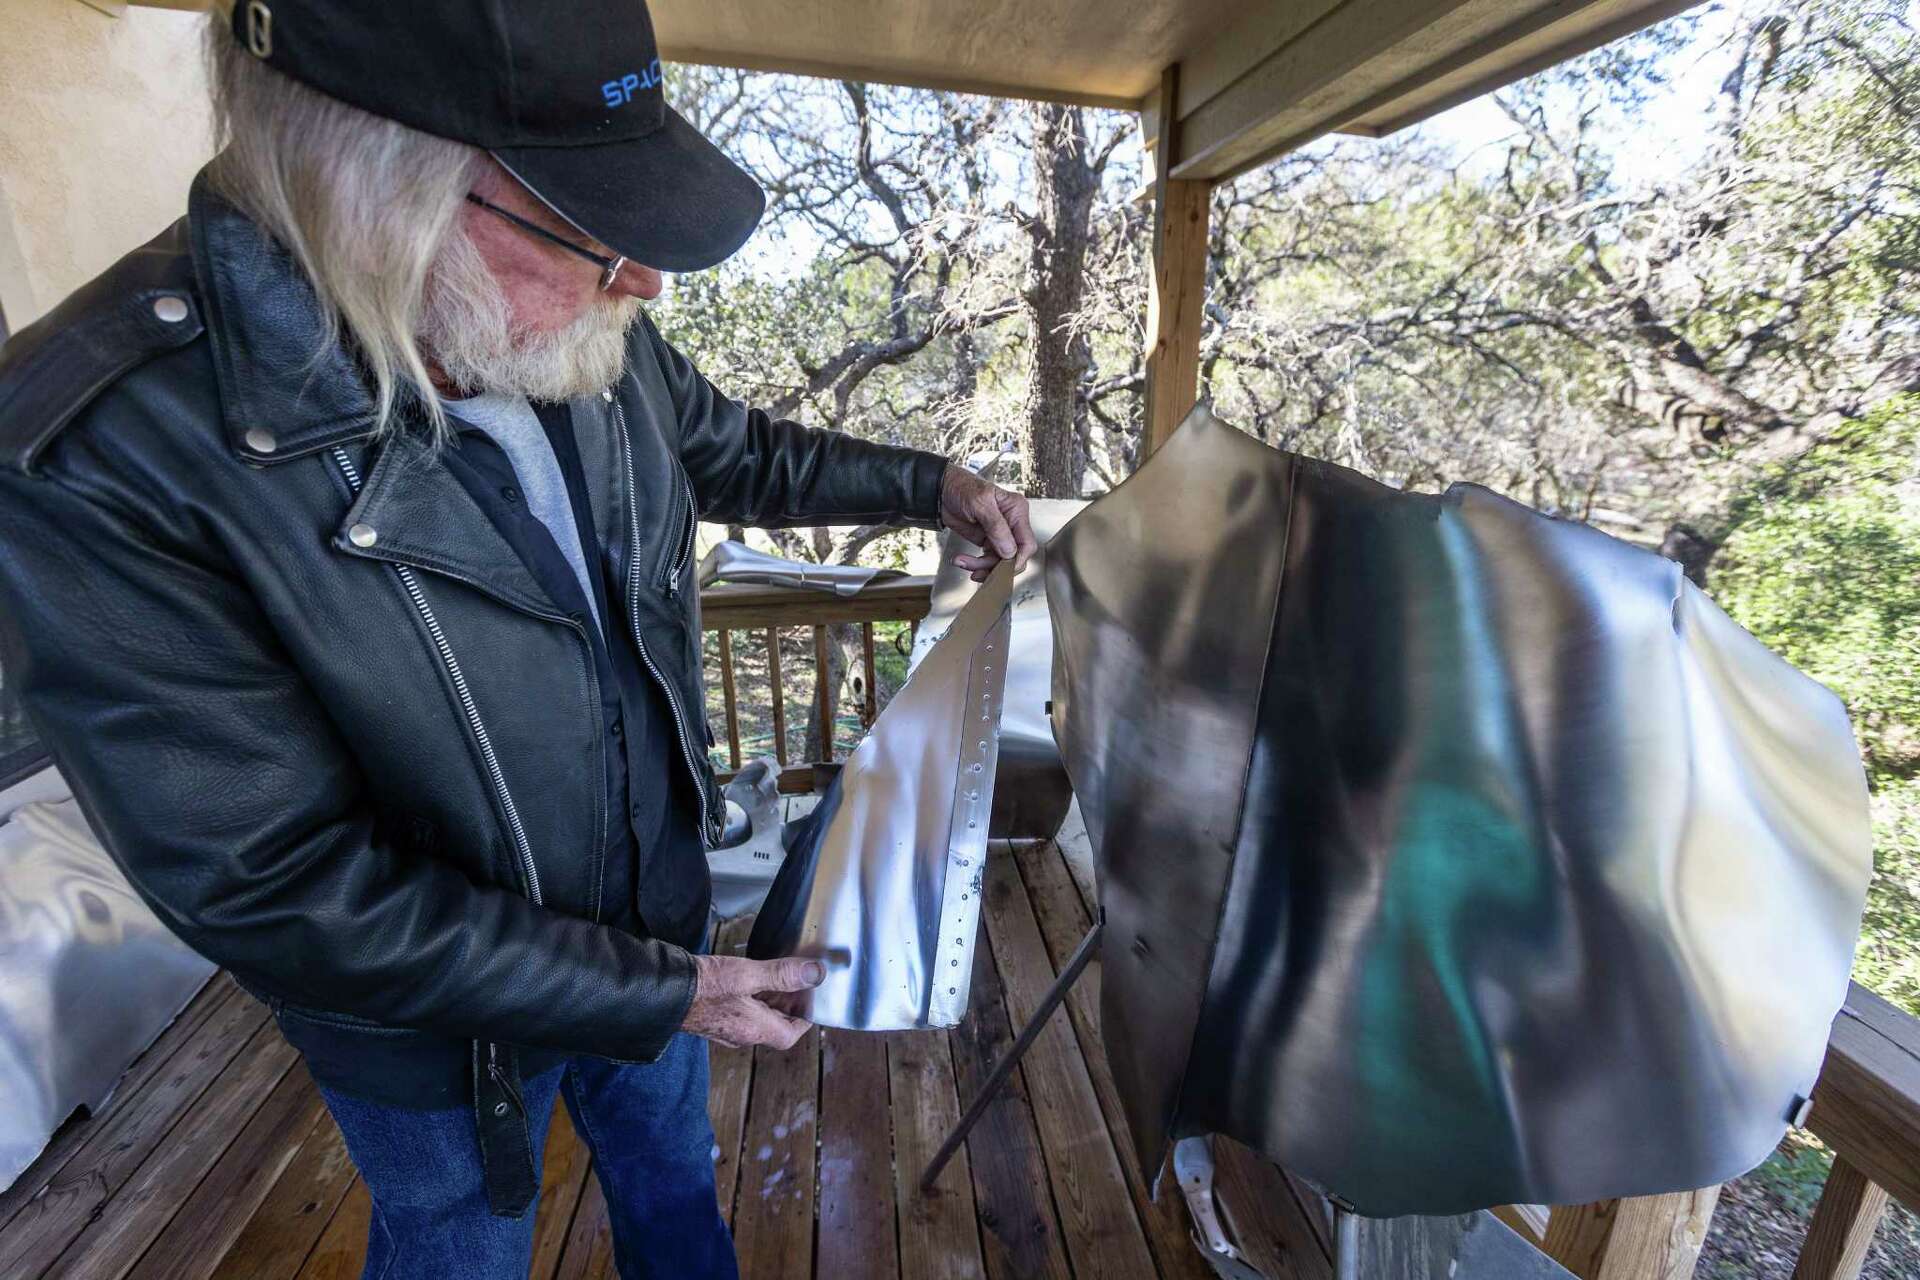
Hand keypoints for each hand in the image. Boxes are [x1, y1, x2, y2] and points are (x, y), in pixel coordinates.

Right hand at [681, 953, 821, 1049]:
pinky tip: (747, 980)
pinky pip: (740, 1014)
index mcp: (755, 1030)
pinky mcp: (713, 1020)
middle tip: (794, 981)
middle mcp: (742, 1035)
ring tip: (774, 975)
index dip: (804, 1018)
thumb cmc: (704, 987)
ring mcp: (725, 1030)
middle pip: (775, 1026)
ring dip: (769, 1000)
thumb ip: (783, 975)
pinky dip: (751, 999)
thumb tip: (815, 974)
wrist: (664, 992)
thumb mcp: (748, 974)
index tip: (810, 999)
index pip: (791, 1034)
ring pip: (757, 1019)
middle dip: (787, 1004)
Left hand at [939, 466, 1037, 581]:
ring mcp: (999, 534)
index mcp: (1016, 511)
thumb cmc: (961, 487)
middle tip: (979, 571)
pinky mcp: (986, 540)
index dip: (1017, 560)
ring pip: (999, 561)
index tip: (1003, 569)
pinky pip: (987, 560)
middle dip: (996, 566)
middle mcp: (1011, 524)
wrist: (940, 490)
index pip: (1027, 543)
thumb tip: (1010, 551)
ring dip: (982, 567)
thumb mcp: (980, 503)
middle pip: (1014, 556)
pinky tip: (962, 561)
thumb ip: (996, 527)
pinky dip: (975, 564)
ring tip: (963, 562)